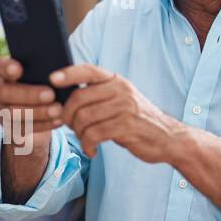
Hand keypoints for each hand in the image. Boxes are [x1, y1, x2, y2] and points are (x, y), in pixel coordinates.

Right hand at [0, 56, 67, 147]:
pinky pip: (23, 128)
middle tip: (51, 94)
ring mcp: (4, 112)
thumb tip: (60, 69)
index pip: (0, 67)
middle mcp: (2, 92)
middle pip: (5, 92)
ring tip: (58, 110)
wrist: (41, 116)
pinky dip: (43, 125)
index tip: (18, 70)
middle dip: (29, 94)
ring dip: (38, 112)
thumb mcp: (44, 78)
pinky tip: (58, 120)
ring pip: (13, 113)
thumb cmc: (45, 88)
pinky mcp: (12, 128)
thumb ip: (46, 72)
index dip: (6, 68)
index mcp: (8, 74)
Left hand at [54, 63, 184, 161]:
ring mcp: (125, 108)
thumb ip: (98, 95)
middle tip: (71, 128)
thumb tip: (63, 99)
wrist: (169, 138)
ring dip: (78, 133)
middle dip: (68, 116)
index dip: (68, 73)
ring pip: (83, 118)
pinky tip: (92, 150)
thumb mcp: (121, 100)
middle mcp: (121, 90)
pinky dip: (87, 145)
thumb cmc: (137, 121)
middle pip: (78, 98)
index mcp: (117, 81)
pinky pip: (93, 134)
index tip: (52, 79)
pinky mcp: (127, 127)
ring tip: (84, 140)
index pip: (89, 70)